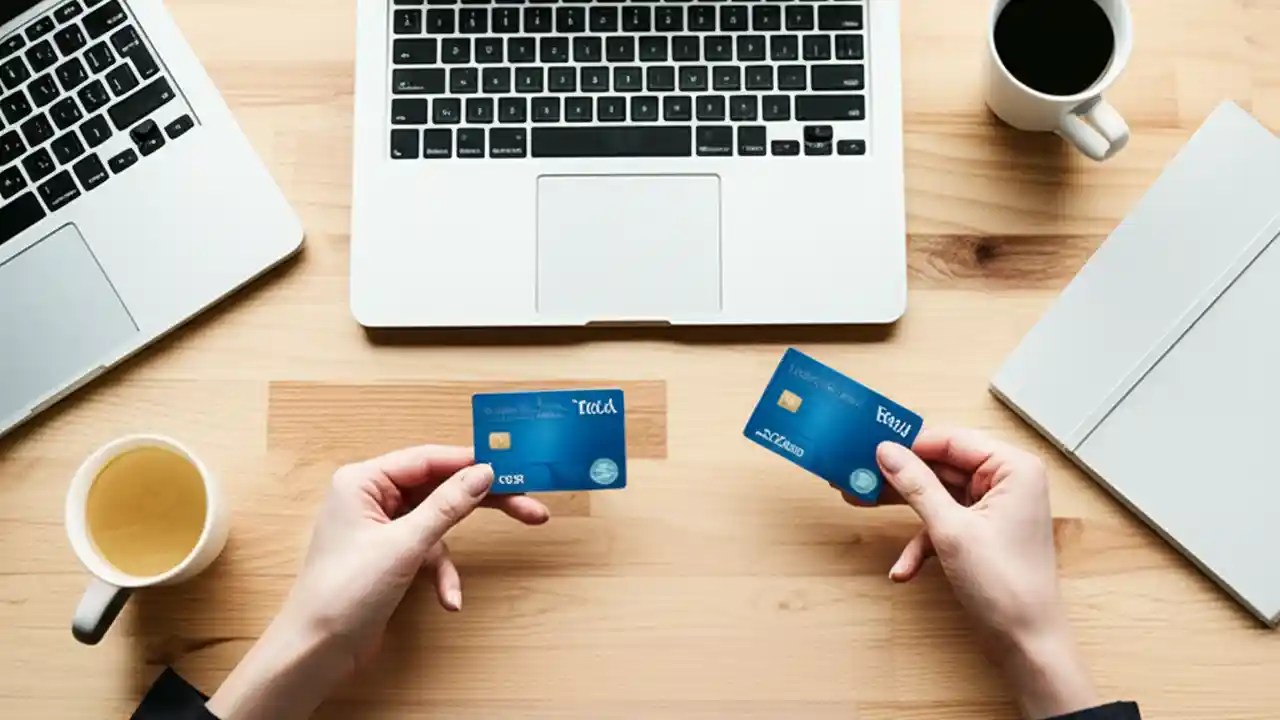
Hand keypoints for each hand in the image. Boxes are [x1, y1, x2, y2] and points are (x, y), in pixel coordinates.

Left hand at [208, 445, 548, 719]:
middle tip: (529, 505)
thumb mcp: (404, 545)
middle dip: (482, 502)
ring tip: (460, 587)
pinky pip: (428, 551)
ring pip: (437, 522)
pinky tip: (446, 600)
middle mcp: (371, 497)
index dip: (472, 462)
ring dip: (451, 555)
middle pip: (439, 487)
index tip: (514, 465)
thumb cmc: (344, 592)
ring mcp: (381, 527)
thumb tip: (484, 472)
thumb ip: (447, 506)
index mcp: (363, 481)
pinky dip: (440, 574)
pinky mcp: (389, 554)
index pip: (428, 459)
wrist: (316, 650)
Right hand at [843, 429, 1098, 718]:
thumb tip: (886, 451)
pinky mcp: (984, 532)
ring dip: (905, 510)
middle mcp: (1008, 481)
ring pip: (938, 494)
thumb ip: (916, 486)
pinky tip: (904, 569)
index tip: (868, 447)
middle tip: (858, 473)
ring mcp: (995, 508)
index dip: (909, 444)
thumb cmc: (1005, 585)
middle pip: (942, 466)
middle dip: (900, 477)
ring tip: (860, 502)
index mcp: (1013, 468)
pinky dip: (922, 542)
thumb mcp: (950, 530)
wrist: (1028, 643)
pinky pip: (945, 522)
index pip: (951, 440)